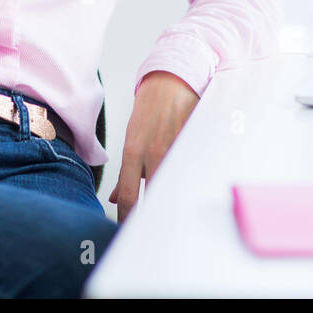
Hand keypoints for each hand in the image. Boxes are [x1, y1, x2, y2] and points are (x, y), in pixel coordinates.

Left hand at [109, 70, 199, 221]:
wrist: (170, 81)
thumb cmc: (149, 111)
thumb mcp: (131, 138)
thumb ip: (126, 171)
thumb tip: (117, 198)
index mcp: (134, 152)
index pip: (129, 196)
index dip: (128, 219)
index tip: (129, 232)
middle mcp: (155, 152)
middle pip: (154, 195)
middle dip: (154, 215)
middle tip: (153, 232)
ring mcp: (176, 148)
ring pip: (175, 183)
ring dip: (174, 197)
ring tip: (175, 212)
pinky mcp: (194, 142)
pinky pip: (192, 169)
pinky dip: (191, 180)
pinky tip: (193, 188)